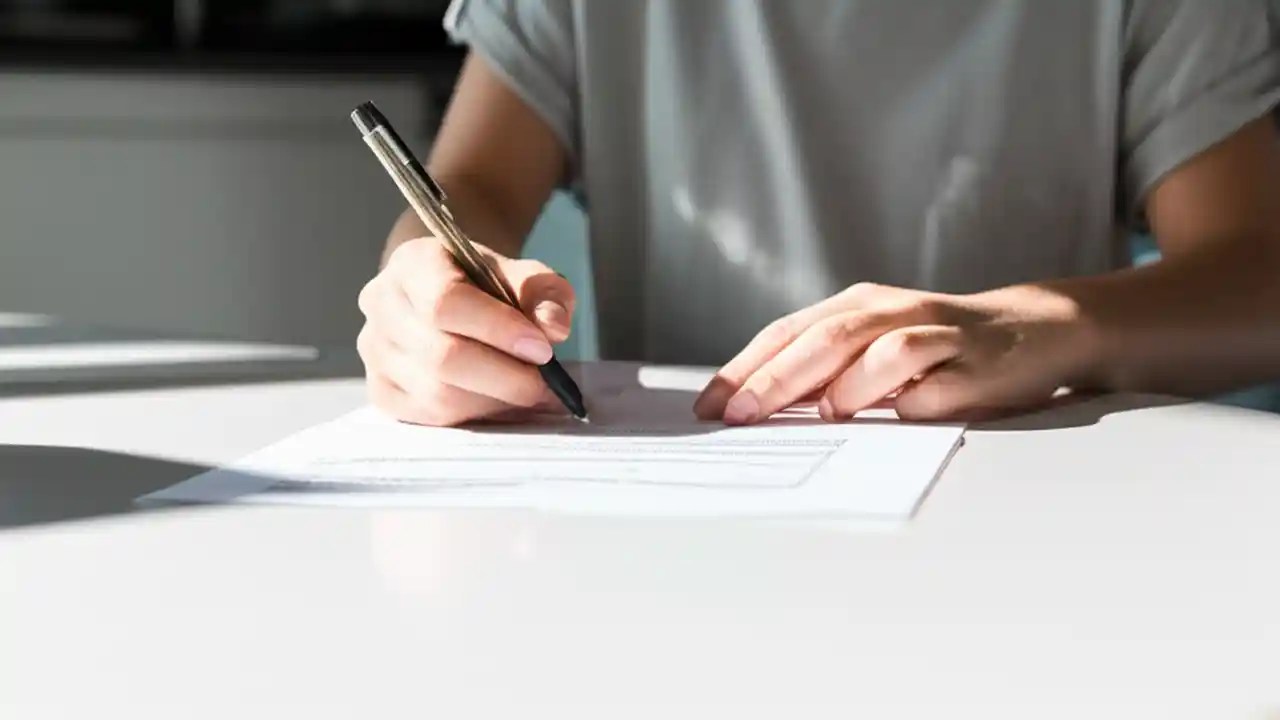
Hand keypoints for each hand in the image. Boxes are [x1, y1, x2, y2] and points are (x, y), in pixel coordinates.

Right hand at [357, 236, 574, 425]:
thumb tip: (553, 327)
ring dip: (493, 400)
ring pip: (436, 394)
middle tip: (544, 383)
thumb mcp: (523, 275)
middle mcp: (382, 304)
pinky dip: (472, 415)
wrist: (450, 295)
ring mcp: (375, 350)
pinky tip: (497, 401)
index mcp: (413, 263)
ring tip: (526, 391)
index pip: (446, 302)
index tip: (542, 349)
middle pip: (441, 356)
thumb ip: (544, 294)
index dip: (498, 330)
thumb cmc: (488, 284)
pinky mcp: (380, 388)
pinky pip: (428, 416)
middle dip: (504, 376)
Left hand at [693, 282, 1092, 423]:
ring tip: (806, 413)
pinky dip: (902, 396)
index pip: (786, 333)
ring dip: (835, 383)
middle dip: (770, 379)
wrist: (1033, 329)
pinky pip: (930, 376)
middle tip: (734, 416)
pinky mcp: (972, 362)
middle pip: (819, 339)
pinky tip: (878, 414)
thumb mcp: (874, 348)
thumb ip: (823, 371)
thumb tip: (754, 409)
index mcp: (857, 307)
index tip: (707, 407)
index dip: (743, 368)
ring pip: (873, 347)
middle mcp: (889, 311)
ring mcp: (932, 332)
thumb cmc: (938, 347)